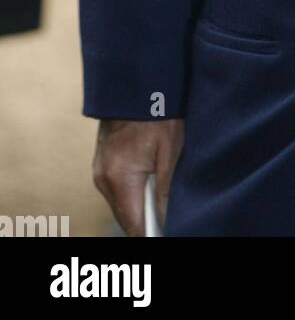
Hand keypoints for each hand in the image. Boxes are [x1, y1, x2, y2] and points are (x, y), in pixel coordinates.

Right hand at [92, 118, 184, 235]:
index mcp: (120, 179)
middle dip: (145, 220)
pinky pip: (116, 190)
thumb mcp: (169, 151)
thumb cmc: (156, 114)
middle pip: (125, 218)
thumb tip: (165, 219)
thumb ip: (164, 190)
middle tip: (166, 215)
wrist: (133, 87)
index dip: (151, 233)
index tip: (164, 230)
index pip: (134, 225)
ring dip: (137, 206)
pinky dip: (130, 193)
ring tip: (157, 194)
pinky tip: (146, 182)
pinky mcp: (100, 165)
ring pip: (120, 205)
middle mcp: (103, 180)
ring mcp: (99, 172)